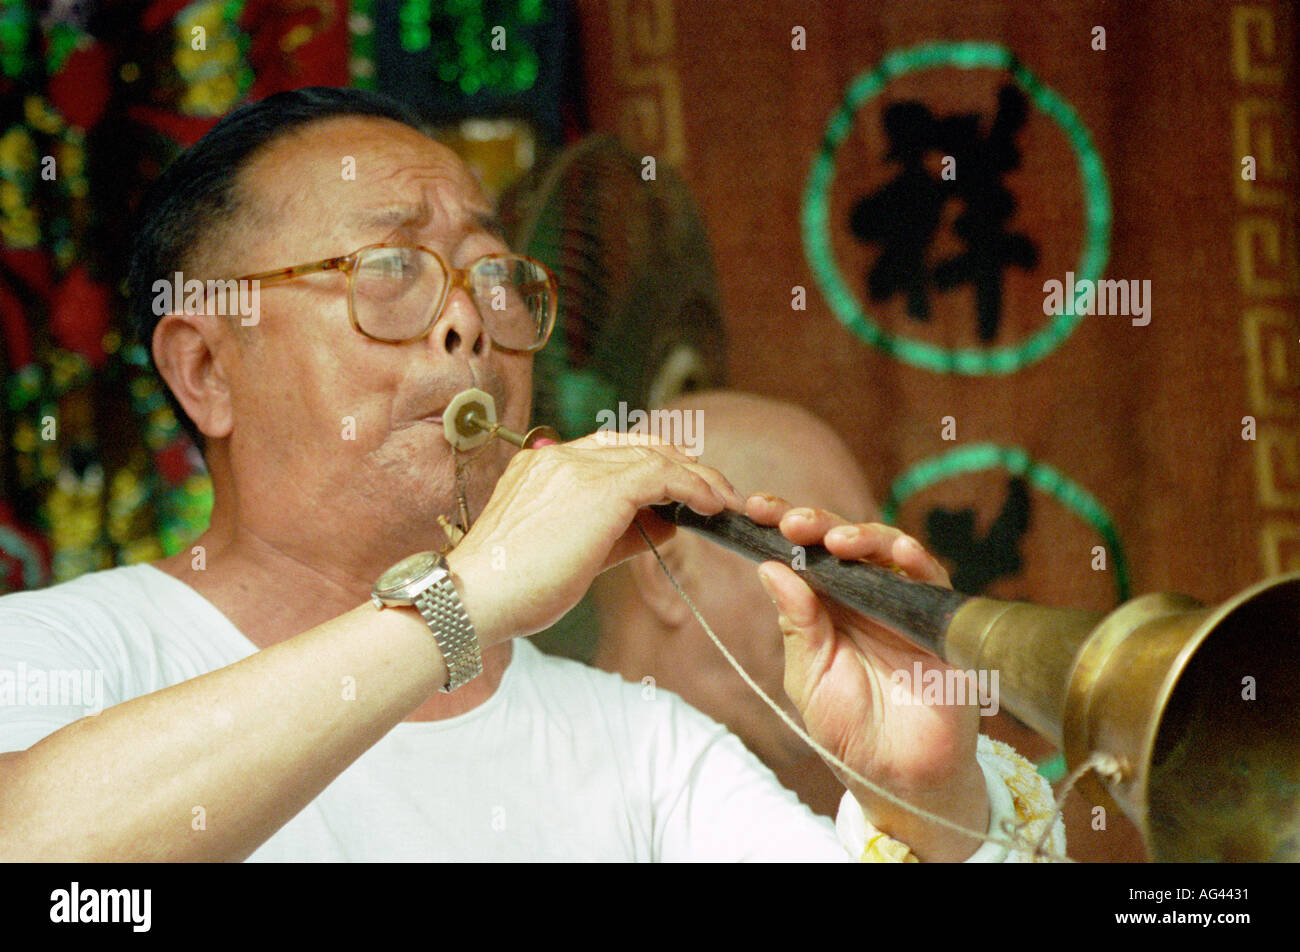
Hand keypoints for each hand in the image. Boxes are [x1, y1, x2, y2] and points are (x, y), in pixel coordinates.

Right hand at [446, 433, 743, 647]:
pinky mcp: (597, 488)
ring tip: (722, 500)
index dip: (653, 463)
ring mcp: (575, 466)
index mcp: (542, 465)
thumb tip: (669, 522)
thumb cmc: (511, 589)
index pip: (610, 450)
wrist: (472, 600)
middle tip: (715, 491)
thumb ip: (622, 533)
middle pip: (637, 445)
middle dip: (683, 465)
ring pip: (653, 455)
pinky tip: (710, 505)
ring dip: (696, 476)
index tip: (682, 487)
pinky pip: (660, 475)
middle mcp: (558, 456)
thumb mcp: (573, 555)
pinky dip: (692, 486)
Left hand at [748, 494, 988, 861]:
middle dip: (815, 522)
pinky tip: (898, 551)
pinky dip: (916, 561)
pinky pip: (932, 579)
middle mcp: (864, 596)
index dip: (781, 527)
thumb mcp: (809, 676)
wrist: (897, 776)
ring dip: (861, 535)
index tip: (754, 510)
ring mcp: (902, 603)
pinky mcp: (937, 619)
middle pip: (842, 541)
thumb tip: (769, 569)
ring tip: (835, 539)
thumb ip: (797, 625)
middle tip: (789, 521)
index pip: (803, 554)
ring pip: (885, 549)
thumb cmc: (848, 728)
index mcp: (826, 606)